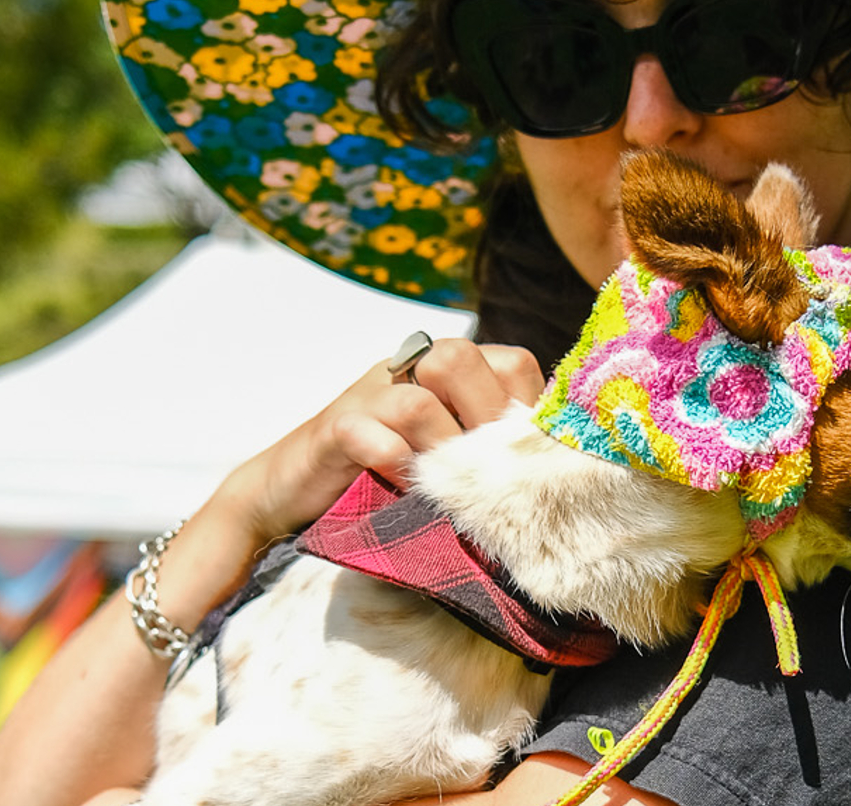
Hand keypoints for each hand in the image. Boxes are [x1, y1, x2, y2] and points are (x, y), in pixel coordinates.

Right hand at [226, 338, 544, 543]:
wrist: (290, 492)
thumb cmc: (384, 477)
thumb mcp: (447, 457)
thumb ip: (490, 446)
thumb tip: (560, 474)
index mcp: (449, 371)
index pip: (512, 363)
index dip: (525, 410)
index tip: (525, 461)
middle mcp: (410, 370)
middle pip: (462, 359)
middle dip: (481, 421)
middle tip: (482, 472)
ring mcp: (369, 394)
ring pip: (421, 398)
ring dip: (439, 449)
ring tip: (441, 485)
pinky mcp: (333, 427)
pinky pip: (372, 430)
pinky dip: (393, 461)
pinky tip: (400, 484)